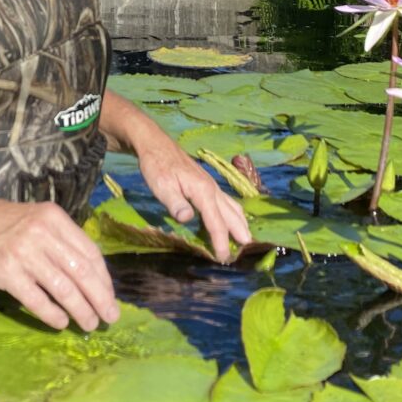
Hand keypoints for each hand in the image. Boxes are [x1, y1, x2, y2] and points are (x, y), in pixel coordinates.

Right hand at [0, 196, 118, 331]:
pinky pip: (37, 300)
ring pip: (64, 289)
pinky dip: (53, 315)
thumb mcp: (37, 219)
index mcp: (55, 218)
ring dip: (81, 310)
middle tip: (110, 317)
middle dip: (101, 298)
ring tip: (90, 323)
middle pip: (82, 272)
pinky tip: (61, 323)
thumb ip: (61, 241)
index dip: (104, 279)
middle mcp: (42, 234)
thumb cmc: (1, 223)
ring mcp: (24, 253)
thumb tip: (90, 276)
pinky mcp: (7, 273)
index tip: (110, 296)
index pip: (90, 252)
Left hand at [135, 132, 252, 262]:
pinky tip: (234, 219)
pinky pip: (227, 201)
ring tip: (245, 239)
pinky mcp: (208, 184)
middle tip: (242, 252)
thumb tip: (187, 218)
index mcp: (203, 191)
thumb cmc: (157, 165)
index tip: (223, 258)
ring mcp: (212, 185)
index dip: (220, 241)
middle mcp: (213, 188)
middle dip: (238, 233)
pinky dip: (234, 213)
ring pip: (233, 206)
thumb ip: (175, 202)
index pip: (216, 222)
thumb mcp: (161, 185)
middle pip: (231, 214)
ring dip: (240, 223)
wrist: (156, 144)